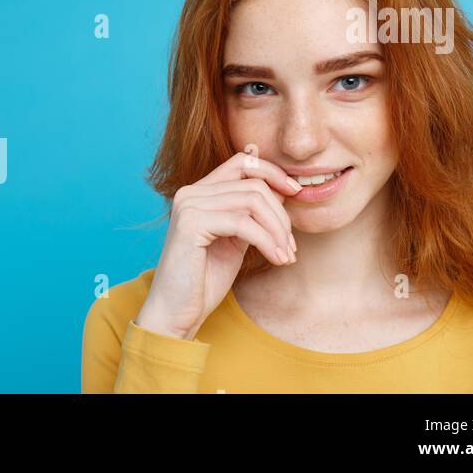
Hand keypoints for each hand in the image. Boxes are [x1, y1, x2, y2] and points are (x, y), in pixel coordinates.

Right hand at [134, 152, 302, 339]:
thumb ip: (252, 214)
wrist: (176, 311)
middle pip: (254, 183)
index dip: (274, 172)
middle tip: (291, 246)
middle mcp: (190, 192)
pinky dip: (267, 241)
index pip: (242, 161)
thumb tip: (283, 189)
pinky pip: (243, 223)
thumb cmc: (204, 280)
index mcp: (199, 192)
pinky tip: (277, 260)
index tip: (296, 194)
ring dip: (278, 230)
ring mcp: (188, 205)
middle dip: (281, 215)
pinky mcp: (190, 223)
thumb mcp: (236, 239)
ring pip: (252, 200)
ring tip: (286, 255)